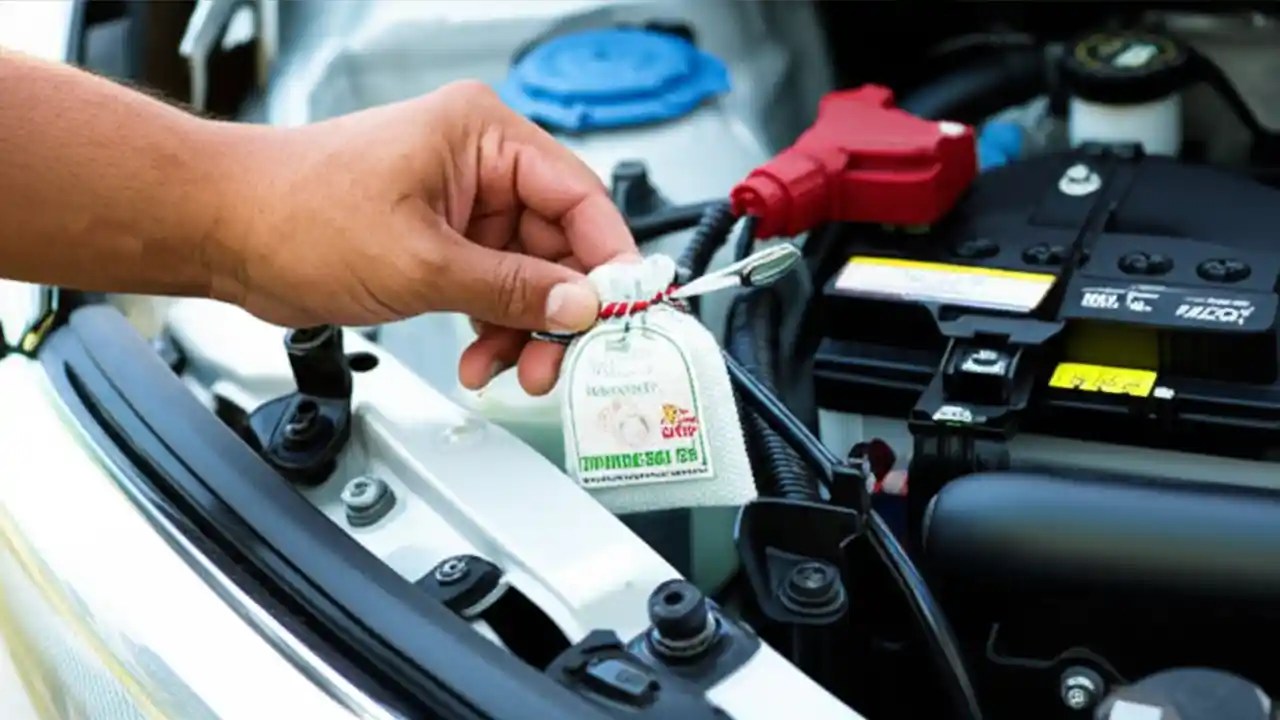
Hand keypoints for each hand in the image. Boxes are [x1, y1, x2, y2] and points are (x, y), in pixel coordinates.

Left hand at [212, 81, 636, 394]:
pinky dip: (492, 326)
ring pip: (526, 274)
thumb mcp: (422, 261)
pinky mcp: (439, 242)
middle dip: (558, 309)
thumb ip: (512, 288)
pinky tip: (480, 358)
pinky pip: (491, 288)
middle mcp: (479, 165)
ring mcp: (459, 206)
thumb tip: (579, 305)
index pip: (579, 196)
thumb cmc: (296, 211)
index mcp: (484, 136)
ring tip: (511, 369)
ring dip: (523, 328)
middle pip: (558, 243)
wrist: (223, 231)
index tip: (625, 310)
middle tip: (560, 359)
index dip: (609, 259)